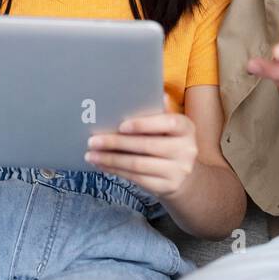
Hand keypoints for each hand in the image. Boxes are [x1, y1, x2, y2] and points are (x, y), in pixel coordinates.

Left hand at [84, 112, 198, 198]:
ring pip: (138, 164)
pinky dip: (116, 171)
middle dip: (116, 143)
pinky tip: (102, 165)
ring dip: (111, 159)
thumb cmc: (171, 142)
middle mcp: (187, 150)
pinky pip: (137, 178)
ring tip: (91, 154)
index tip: (121, 126)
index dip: (144, 124)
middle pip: (147, 145)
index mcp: (186, 128)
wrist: (187, 176)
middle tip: (93, 140)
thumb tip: (145, 92)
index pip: (168, 123)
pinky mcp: (168, 187)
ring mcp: (179, 171)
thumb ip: (159, 111)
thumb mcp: (170, 127)